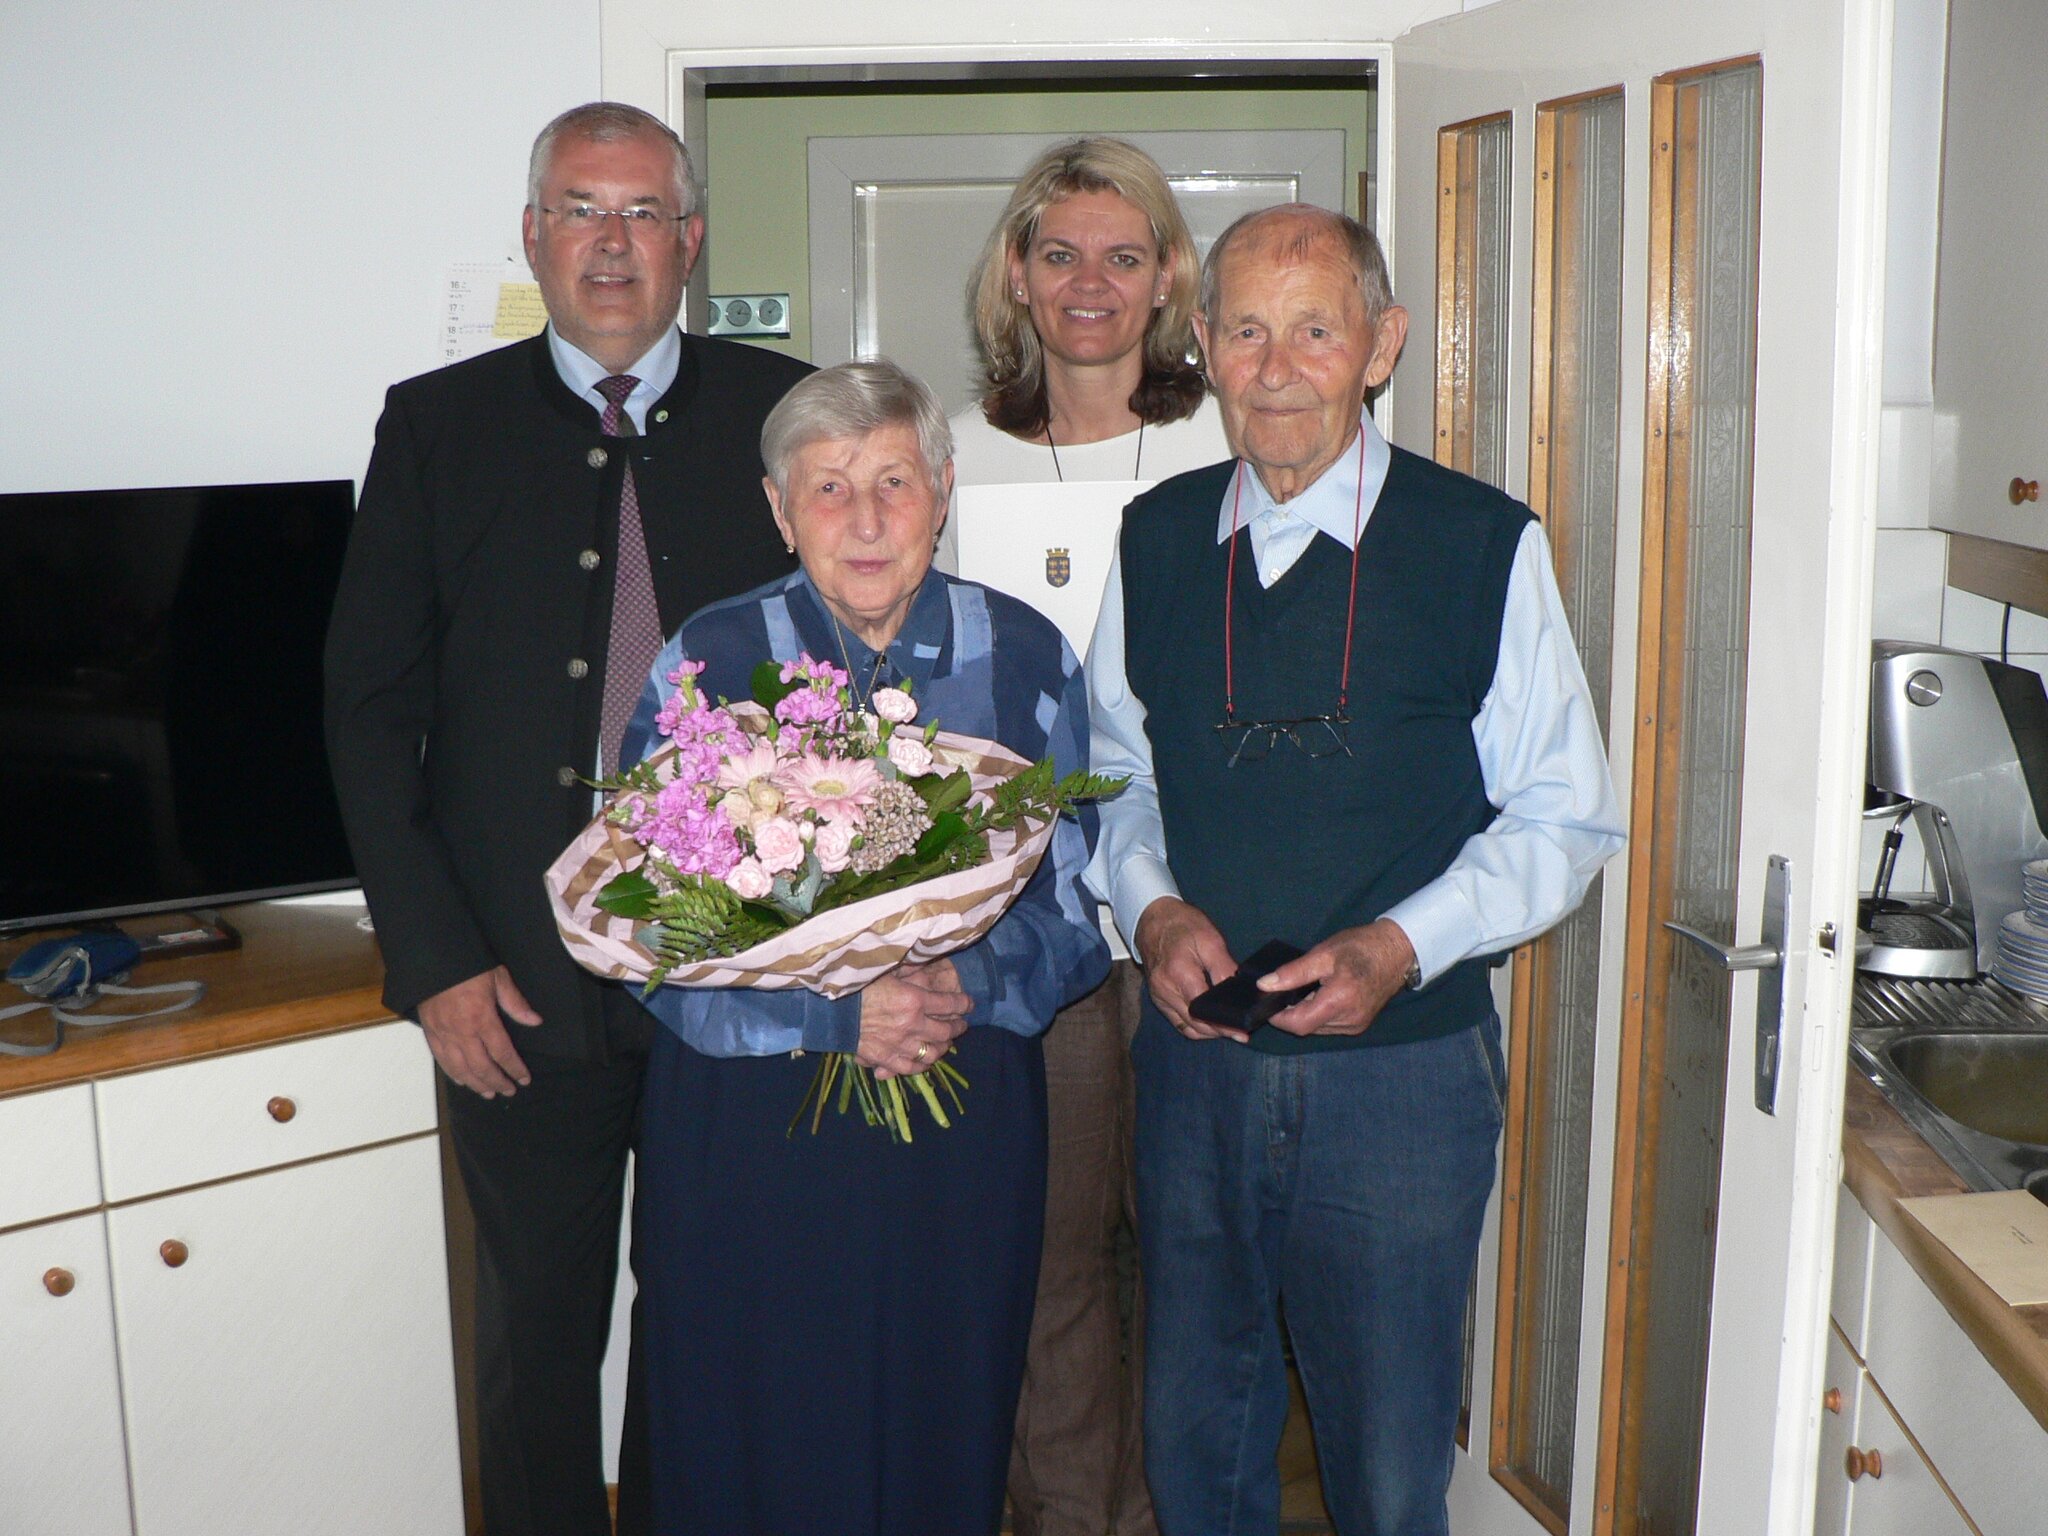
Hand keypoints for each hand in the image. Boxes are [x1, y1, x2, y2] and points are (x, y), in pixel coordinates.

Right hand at [417, 966, 541, 1096]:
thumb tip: (535, 1021)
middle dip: (497, 1082)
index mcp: (482, 1019)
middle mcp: (462, 1032)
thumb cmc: (468, 966)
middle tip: (508, 1091)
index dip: (514, 1068)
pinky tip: (462, 1081)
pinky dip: (452, 1074)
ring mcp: (444, 1034)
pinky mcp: (430, 1033)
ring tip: (488, 1093)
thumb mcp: (498, 978)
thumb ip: (515, 1003)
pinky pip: (441, 1060)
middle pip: (482, 1067)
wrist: (434, 959)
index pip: (502, 1052)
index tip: (524, 1079)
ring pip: (460, 1069)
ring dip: (476, 1084)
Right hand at [858, 959, 969, 1078]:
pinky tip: (926, 1061)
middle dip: (958, 1027)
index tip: (969, 1003)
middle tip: (961, 1024)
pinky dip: (922, 1065)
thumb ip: (909, 968)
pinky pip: (911, 1067)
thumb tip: (925, 961)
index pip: (950, 1003)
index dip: (964, 1003)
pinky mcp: (885, 1058)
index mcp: (914, 1000)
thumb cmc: (856, 985)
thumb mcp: (886, 969)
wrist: (829, 1010)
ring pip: (933, 1052)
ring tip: (947, 1043)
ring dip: (944, 1048)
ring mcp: (899, 1044)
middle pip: (946, 1031)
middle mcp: (912, 1025)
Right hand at [1134, 896, 1243, 1041]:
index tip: (1241, 1032)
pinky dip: (1194, 1027)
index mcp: (1179, 973)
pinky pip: (1178, 1021)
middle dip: (1218, 1032)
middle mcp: (1165, 990)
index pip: (1203, 1009)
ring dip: (1207, 1032)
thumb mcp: (1211, 941)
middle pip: (1194, 1024)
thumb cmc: (1184, 925)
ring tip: (1227, 1030)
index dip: (1223, 1023)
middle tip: (1240, 1034)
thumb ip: (1224, 969)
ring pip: (1186, 1027)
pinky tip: (1209, 1024)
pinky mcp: (1158, 999)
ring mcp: (1159, 997)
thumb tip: (1239, 993)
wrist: (1154, 918)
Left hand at [1260, 919, 1415, 1036]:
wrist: (1397, 951)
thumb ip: (1293, 972)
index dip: (1278, 1017)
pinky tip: (1322, 995)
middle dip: (1292, 1012)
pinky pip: (1330, 1025)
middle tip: (1288, 989)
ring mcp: (1356, 1025)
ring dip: (1306, 1013)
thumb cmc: (1361, 947)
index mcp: (1340, 1000)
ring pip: (1317, 1028)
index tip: (1267, 1002)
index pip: (1298, 1024)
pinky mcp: (1360, 1025)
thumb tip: (1264, 985)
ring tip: (1309, 988)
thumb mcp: (1324, 953)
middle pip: (1307, 1027)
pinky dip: (1320, 1014)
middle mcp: (1349, 1019)